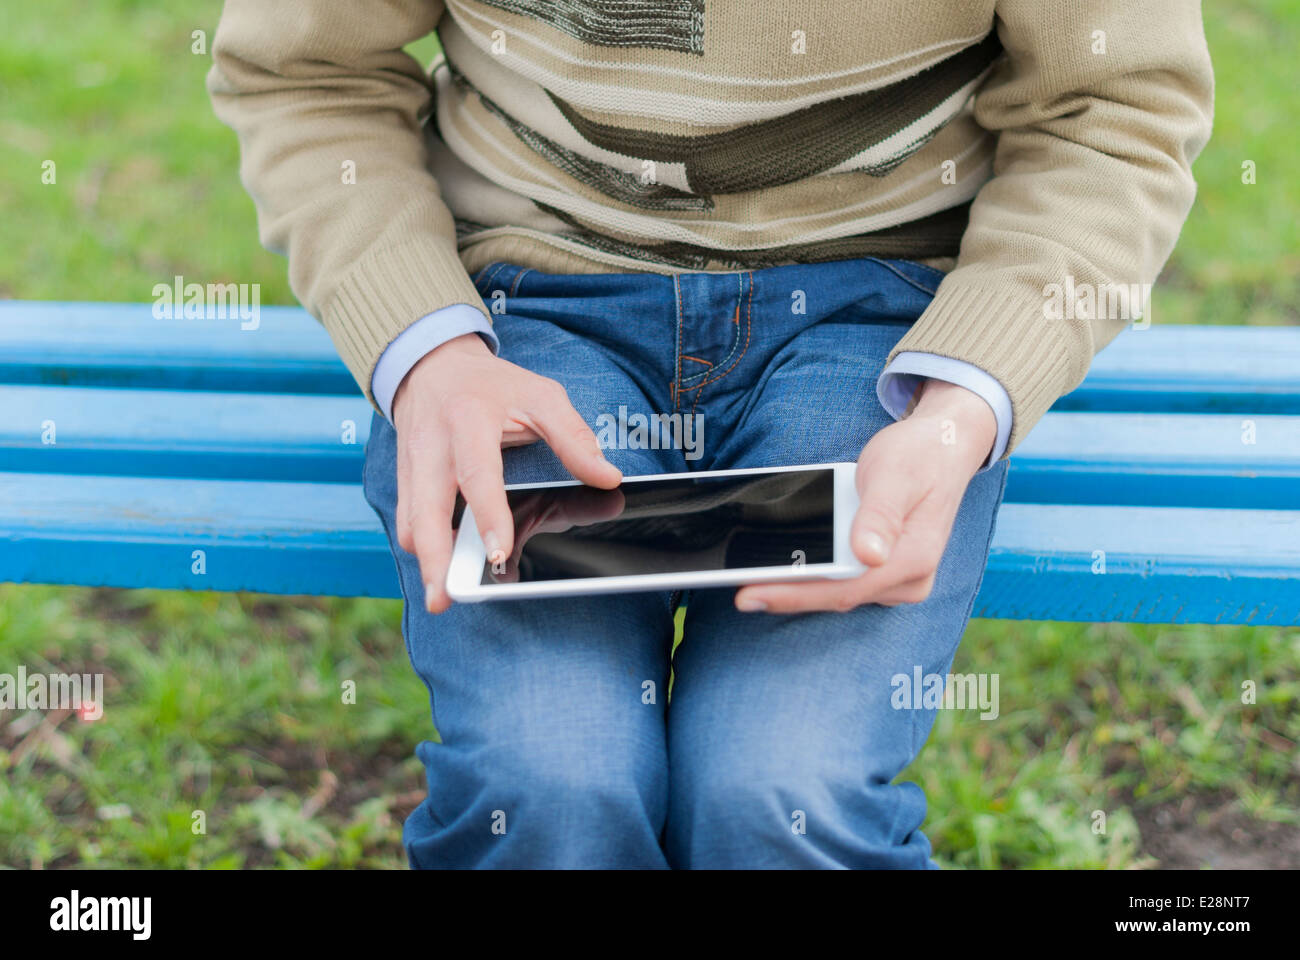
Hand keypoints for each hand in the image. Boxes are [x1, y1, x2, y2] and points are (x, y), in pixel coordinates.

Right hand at [390, 333, 621, 612]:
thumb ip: (573, 437)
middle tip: (446, 598)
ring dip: (425, 561)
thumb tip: (608, 477)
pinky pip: (407, 519)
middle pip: (426, 509)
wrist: (432, 365)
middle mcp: (433, 445)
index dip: (487, 516)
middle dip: (436, 558)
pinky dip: (420, 546)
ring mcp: (413, 465)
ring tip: (442, 596)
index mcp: (469, 419)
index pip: (476, 474)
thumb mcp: (540, 395)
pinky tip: (439, 568)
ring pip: (410, 521)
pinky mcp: (404, 479)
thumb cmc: (491, 386)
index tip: (499, 554)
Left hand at [733, 379, 996, 612]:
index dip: (795, 595)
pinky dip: (812, 575)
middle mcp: (909, 578)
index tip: (752, 594)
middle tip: (741, 592)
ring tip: (751, 579)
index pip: (844, 590)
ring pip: (837, 592)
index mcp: (914, 558)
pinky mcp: (885, 571)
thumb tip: (869, 554)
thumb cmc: (918, 456)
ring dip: (798, 587)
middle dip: (788, 594)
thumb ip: (881, 515)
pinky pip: (843, 581)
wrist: (942, 447)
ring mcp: (897, 578)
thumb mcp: (895, 475)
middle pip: (837, 596)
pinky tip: (782, 567)